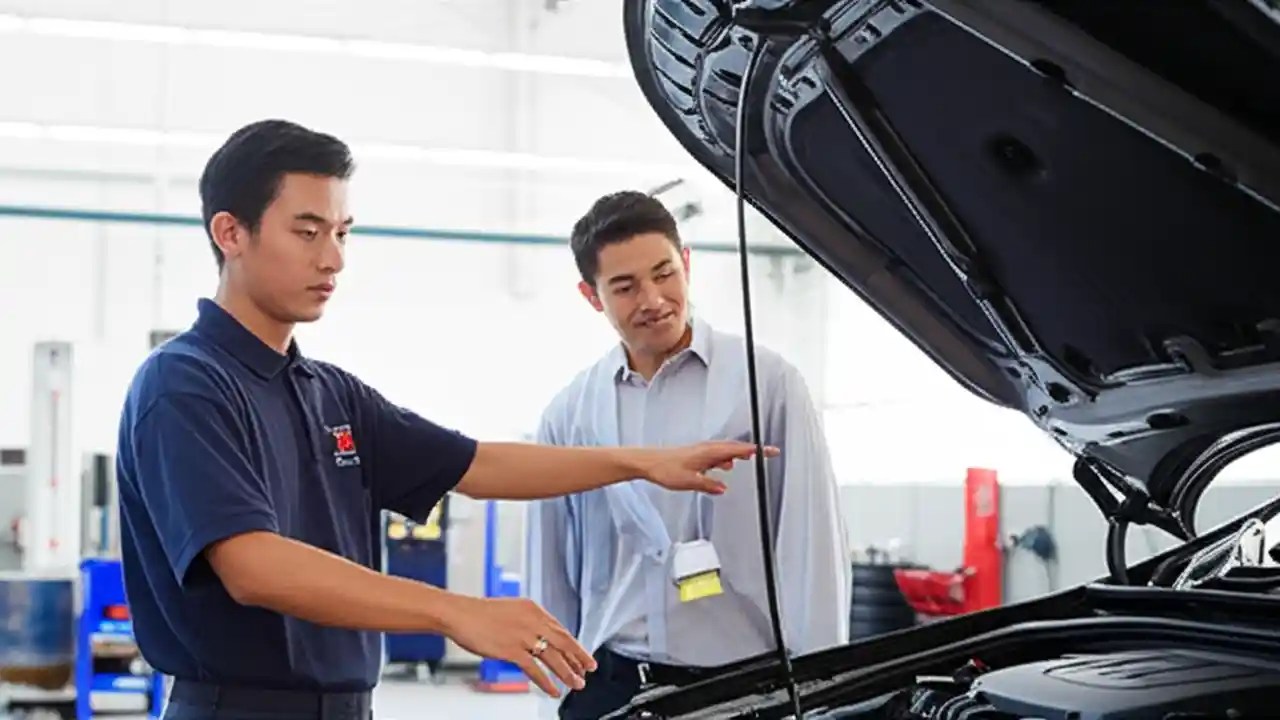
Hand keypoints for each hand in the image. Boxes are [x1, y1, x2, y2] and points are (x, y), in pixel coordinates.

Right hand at [439, 594, 595, 696]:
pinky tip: (553, 690)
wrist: (459, 613)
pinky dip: (546, 682)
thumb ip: (528, 622)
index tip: (581, 655)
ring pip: (553, 658)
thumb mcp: (511, 611)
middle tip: (589, 669)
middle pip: (563, 642)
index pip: (560, 630)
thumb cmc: (480, 614)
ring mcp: (524, 636)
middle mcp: (533, 621)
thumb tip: (539, 636)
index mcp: (534, 609)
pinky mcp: (512, 650)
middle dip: (579, 658)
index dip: (573, 645)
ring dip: (567, 673)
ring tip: (577, 684)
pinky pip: (535, 670)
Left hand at [641, 441, 778, 493]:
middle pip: (736, 447)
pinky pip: (717, 454)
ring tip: (752, 458)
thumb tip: (723, 488)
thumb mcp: (689, 482)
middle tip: (768, 453)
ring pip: (726, 450)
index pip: (738, 450)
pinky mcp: (696, 454)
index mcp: (709, 452)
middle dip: (753, 451)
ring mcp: (702, 450)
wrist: (648, 462)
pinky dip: (726, 457)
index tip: (770, 451)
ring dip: (739, 454)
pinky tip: (725, 465)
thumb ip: (708, 485)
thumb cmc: (665, 469)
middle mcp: (707, 448)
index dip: (756, 451)